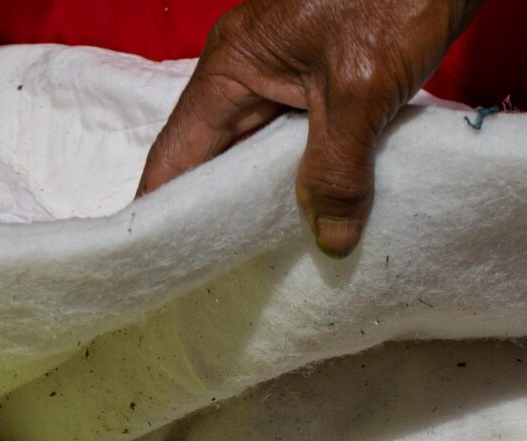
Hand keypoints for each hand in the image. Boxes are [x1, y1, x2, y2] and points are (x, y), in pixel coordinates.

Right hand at [138, 0, 484, 255]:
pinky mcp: (327, 82)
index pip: (177, 155)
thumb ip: (339, 169)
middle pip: (215, 163)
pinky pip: (305, 145)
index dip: (166, 214)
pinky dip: (312, 183)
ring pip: (263, 159)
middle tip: (225, 287)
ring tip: (274, 269)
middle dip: (221, 223)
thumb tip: (331, 242)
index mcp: (232, 67)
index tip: (165, 271)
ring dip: (272, 207)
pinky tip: (329, 222)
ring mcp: (288, 76)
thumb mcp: (361, 88)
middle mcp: (249, 72)